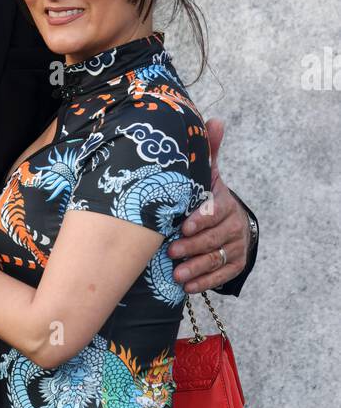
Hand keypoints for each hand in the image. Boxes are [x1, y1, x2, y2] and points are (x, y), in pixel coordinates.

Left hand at [168, 118, 250, 291]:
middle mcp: (234, 224)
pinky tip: (188, 287)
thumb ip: (207, 153)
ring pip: (217, 259)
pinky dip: (205, 282)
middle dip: (192, 246)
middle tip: (171, 253)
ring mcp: (236, 246)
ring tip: (177, 275)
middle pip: (214, 238)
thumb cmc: (206, 197)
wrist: (228, 222)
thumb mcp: (206, 176)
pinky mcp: (236, 265)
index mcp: (223, 202)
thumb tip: (215, 120)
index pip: (216, 210)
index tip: (184, 225)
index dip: (201, 219)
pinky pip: (222, 276)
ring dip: (196, 268)